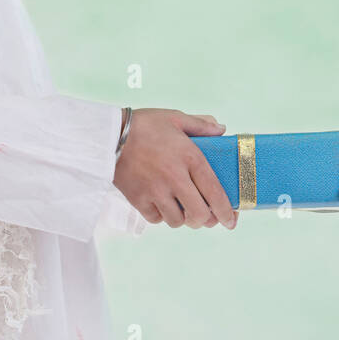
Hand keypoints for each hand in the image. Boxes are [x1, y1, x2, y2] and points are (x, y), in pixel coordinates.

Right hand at [113, 108, 237, 229]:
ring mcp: (155, 190)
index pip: (214, 192)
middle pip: (199, 215)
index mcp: (189, 157)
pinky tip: (162, 204)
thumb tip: (221, 130)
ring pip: (178, 221)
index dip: (225, 211)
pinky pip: (156, 219)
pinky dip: (162, 216)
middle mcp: (175, 177)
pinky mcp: (138, 199)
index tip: (231, 221)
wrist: (107, 135)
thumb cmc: (144, 125)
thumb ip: (201, 125)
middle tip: (207, 216)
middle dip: (206, 219)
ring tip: (182, 208)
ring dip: (183, 218)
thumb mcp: (175, 117)